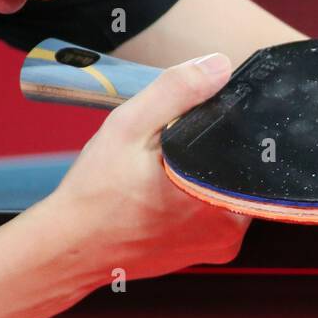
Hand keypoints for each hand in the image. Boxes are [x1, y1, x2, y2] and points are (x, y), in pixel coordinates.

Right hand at [39, 53, 251, 281]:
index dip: (227, 123)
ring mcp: (221, 244)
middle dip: (211, 148)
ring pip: (228, 187)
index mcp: (222, 201)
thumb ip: (177, 91)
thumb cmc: (95, 193)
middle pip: (241, 167)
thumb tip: (220, 66)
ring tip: (163, 169)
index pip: (249, 146)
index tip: (194, 121)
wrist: (68, 247)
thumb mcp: (129, 127)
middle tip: (167, 148)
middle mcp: (232, 230)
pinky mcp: (208, 251)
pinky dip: (197, 195)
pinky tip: (166, 190)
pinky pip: (216, 210)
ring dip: (205, 171)